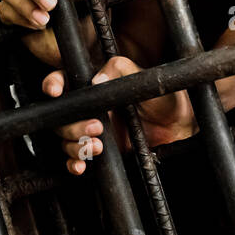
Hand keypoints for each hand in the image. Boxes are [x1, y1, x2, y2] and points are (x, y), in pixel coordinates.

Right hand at [41, 55, 195, 174]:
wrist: (180, 127)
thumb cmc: (164, 97)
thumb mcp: (142, 78)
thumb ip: (120, 70)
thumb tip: (95, 80)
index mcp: (95, 85)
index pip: (65, 80)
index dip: (53, 84)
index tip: (55, 91)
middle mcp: (89, 107)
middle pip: (61, 115)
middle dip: (72, 124)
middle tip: (96, 127)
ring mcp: (92, 130)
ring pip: (65, 138)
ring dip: (74, 144)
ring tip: (96, 146)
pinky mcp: (99, 150)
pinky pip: (76, 158)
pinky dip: (74, 162)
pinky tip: (81, 164)